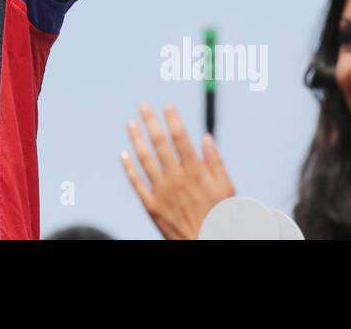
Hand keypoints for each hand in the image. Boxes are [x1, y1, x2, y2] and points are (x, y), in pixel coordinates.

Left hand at [121, 103, 234, 239]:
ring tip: (130, 124)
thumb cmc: (220, 217)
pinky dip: (128, 167)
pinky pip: (136, 183)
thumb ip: (216, 162)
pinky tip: (124, 154)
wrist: (205, 244)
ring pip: (144, 159)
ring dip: (136, 139)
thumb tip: (206, 138)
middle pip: (160, 143)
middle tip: (143, 106)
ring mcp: (161, 192)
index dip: (173, 119)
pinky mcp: (151, 206)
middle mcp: (176, 178)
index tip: (167, 105)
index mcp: (195, 171)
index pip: (181, 138)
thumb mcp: (227, 189)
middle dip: (150, 122)